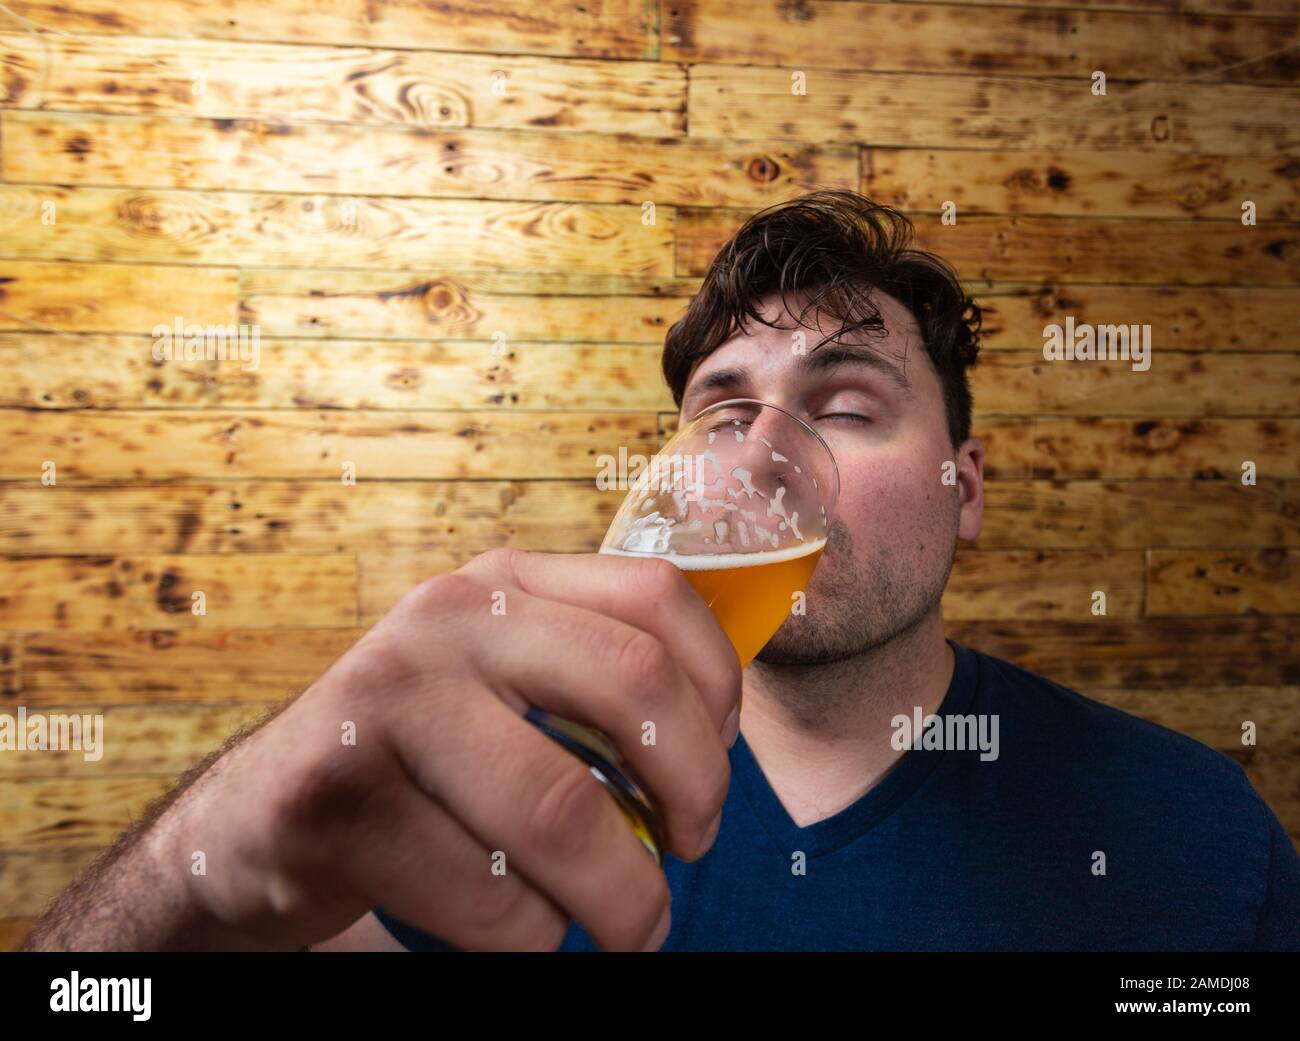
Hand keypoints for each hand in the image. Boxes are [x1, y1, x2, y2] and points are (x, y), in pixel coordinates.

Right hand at [156, 548, 741, 950]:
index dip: (718, 685)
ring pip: (564, 812)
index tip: (719, 761)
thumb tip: (717, 731)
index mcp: (501, 584)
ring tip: (629, 927)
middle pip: (633, 686)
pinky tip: (524, 933)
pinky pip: (490, 897)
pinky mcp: (337, 801)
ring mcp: (384, 702)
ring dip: (624, 897)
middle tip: (690, 849)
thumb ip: (589, 676)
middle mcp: (446, 620)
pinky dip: (534, 940)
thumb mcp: (498, 686)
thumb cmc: (415, 763)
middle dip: (695, 789)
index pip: (656, 595)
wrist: (253, 822)